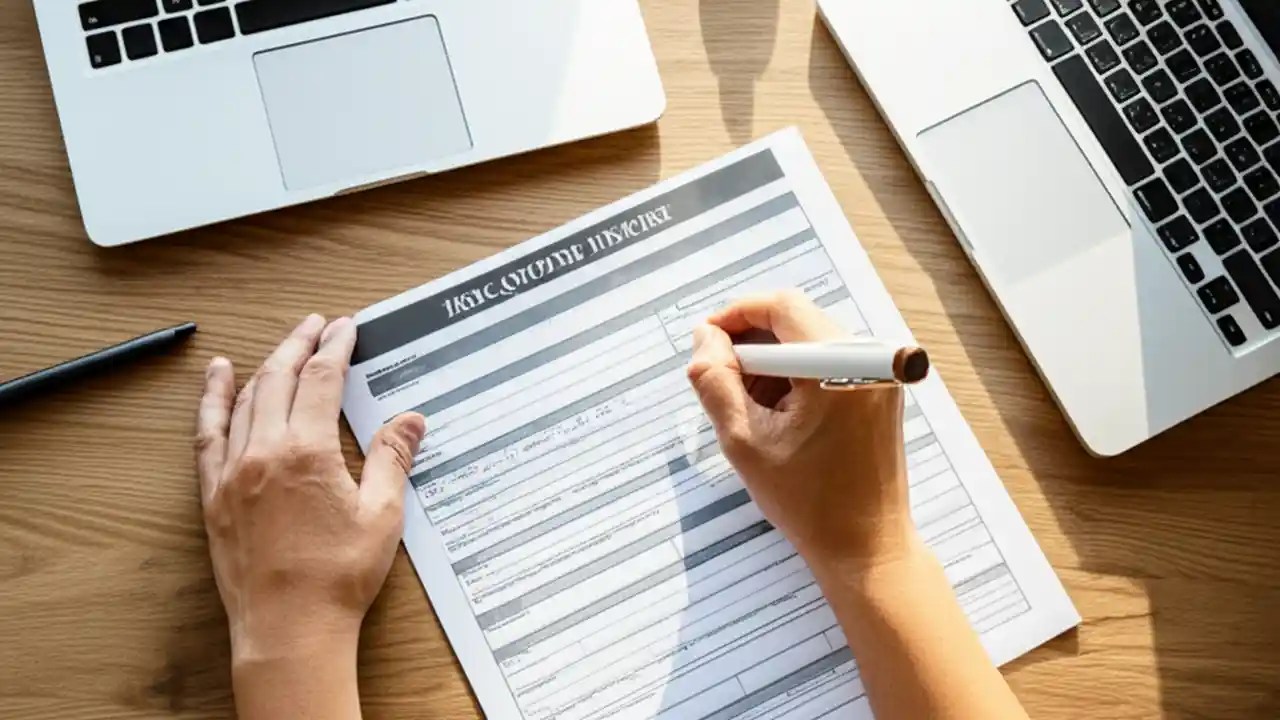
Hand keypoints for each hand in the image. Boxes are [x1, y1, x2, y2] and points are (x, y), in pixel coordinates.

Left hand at [195, 314, 425, 663]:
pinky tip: (219, 378)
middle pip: (280, 379)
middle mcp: (265, 453)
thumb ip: (393, 459)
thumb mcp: (382, 515)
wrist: (290, 628)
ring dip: (266, 364)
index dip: (336, 348)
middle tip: (319, 325)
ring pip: (246, 399)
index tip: (346, 329)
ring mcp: (234, 473)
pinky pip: (209, 434)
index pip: (322, 381)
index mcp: (308, 453)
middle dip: (301, 345)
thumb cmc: (338, 578)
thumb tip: (410, 420)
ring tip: (284, 343)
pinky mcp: (215, 495)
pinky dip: (214, 400)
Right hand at [686, 291, 917, 570]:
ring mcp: (878, 375)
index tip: (705, 341)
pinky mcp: (880, 391)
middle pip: (796, 321)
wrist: (866, 547)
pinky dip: (796, 380)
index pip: (780, 307)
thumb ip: (715, 380)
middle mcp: (868, 360)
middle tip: (723, 386)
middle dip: (752, 347)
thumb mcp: (743, 440)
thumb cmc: (809, 502)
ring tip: (754, 415)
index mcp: (838, 366)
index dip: (735, 315)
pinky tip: (780, 420)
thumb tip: (704, 338)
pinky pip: (828, 363)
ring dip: (772, 366)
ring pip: (808, 342)